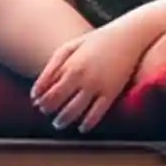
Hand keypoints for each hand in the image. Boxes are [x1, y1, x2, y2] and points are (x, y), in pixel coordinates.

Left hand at [31, 26, 147, 133]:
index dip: (39, 99)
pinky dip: (87, 124)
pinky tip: (82, 128)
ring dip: (63, 120)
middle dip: (48, 110)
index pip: (47, 90)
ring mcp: (97, 86)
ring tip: (59, 123)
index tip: (37, 103)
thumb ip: (52, 67)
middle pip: (57, 101)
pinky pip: (96, 115)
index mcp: (70, 64)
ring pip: (74, 111)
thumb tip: (36, 92)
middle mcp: (82, 76)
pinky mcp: (111, 93)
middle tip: (46, 113)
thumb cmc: (96, 41)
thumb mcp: (70, 47)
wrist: (129, 36)